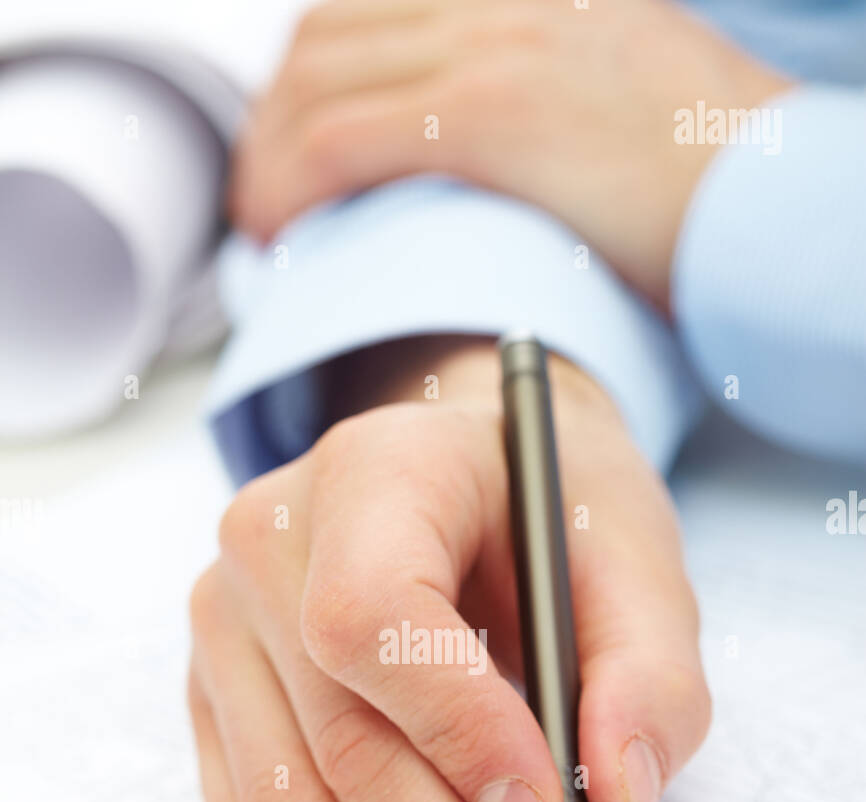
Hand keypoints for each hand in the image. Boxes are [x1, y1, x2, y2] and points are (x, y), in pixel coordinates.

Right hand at [188, 337, 709, 801]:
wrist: (465, 478)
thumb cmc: (551, 516)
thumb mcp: (636, 562)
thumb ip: (649, 673)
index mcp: (371, 475)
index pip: (371, 615)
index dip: (454, 731)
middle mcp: (265, 549)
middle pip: (337, 744)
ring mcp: (223, 633)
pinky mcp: (216, 708)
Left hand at [230, 0, 788, 307]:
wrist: (765, 199)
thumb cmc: (705, 173)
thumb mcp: (616, 89)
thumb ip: (536, 88)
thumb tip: (475, 144)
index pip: (370, 5)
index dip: (311, 69)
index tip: (293, 134)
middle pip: (327, 35)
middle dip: (274, 115)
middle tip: (264, 190)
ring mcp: (491, 43)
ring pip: (317, 81)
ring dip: (269, 154)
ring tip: (263, 221)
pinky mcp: (487, 113)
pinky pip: (340, 137)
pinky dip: (288, 181)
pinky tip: (275, 228)